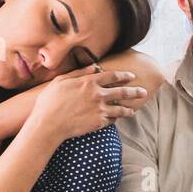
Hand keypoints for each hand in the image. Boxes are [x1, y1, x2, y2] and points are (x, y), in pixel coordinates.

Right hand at [29, 66, 146, 140]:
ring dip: (129, 109)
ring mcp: (100, 110)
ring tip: (133, 110)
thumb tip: (94, 67)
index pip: (113, 76)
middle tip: (144, 92)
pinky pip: (112, 120)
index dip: (124, 76)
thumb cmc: (50, 101)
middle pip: (123, 91)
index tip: (131, 76)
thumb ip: (79, 73)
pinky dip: (115, 119)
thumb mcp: (61, 81)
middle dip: (136, 91)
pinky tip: (116, 119)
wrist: (48, 124)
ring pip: (121, 109)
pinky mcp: (99, 123)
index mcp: (90, 82)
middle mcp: (98, 95)